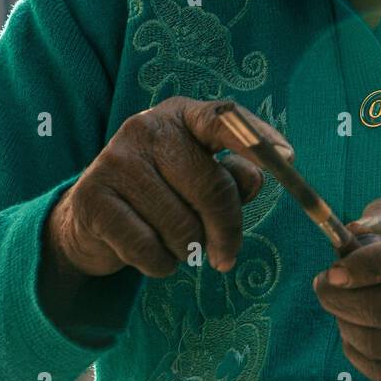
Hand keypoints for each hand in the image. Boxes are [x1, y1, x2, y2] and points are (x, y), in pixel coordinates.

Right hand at [45, 96, 290, 279]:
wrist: (91, 219)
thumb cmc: (162, 195)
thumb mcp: (199, 178)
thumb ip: (232, 177)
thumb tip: (255, 178)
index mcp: (180, 115)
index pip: (223, 118)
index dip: (257, 139)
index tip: (288, 158)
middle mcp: (146, 128)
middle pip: (212, 186)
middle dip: (227, 231)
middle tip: (226, 257)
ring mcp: (115, 160)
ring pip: (182, 226)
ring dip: (188, 250)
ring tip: (174, 242)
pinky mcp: (93, 199)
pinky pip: (149, 250)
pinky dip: (160, 265)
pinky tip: (150, 253)